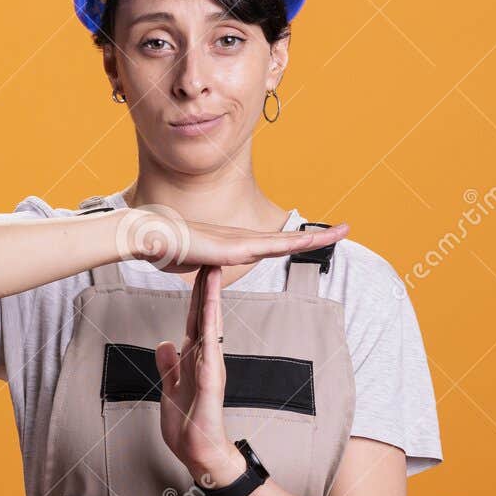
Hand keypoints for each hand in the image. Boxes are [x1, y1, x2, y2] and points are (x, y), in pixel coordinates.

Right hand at [115, 203, 346, 273]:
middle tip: (345, 228)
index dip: (293, 241)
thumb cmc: (163, 249)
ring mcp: (240, 241)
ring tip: (343, 231)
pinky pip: (275, 245)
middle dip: (317, 235)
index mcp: (232, 244)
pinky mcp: (236, 247)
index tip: (313, 237)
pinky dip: (299, 241)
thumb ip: (201, 264)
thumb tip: (200, 267)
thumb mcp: (188, 261)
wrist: (151, 236)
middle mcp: (242, 238)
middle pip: (287, 238)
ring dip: (317, 236)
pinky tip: (316, 239)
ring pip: (288, 239)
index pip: (271, 244)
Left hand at [157, 266, 248, 484]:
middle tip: (211, 256)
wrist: (200, 454)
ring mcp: (210, 371)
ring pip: (211, 330)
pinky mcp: (211, 387)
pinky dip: (210, 339)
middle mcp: (206, 360)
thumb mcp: (170, 388)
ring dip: (212, 304)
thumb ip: (169, 366)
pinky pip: (210, 358)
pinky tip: (210, 323)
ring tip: (214, 277)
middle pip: (205, 317)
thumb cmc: (188, 424)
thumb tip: (165, 343)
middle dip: (206, 288)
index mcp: (195, 359)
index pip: (195, 320)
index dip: (195, 296)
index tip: (197, 270)